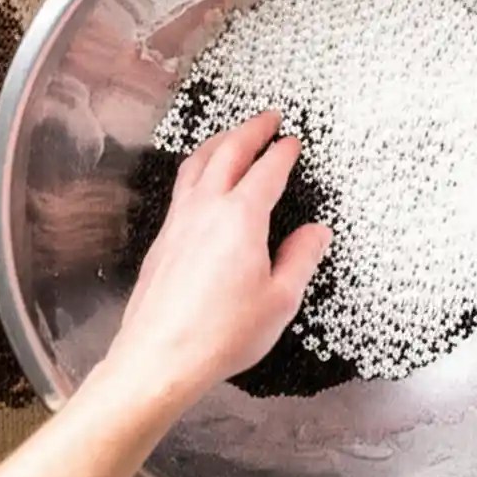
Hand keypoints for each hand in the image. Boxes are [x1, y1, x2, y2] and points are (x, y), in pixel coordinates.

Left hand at [97, 111, 331, 402]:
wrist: (159, 358)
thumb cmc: (221, 335)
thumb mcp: (280, 300)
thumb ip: (301, 259)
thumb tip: (316, 233)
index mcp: (241, 218)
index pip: (267, 171)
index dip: (282, 152)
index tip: (292, 141)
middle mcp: (206, 209)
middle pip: (228, 152)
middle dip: (250, 130)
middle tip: (266, 118)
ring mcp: (178, 222)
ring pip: (197, 164)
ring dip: (218, 142)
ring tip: (231, 136)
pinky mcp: (162, 240)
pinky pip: (182, 188)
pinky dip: (197, 168)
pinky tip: (201, 181)